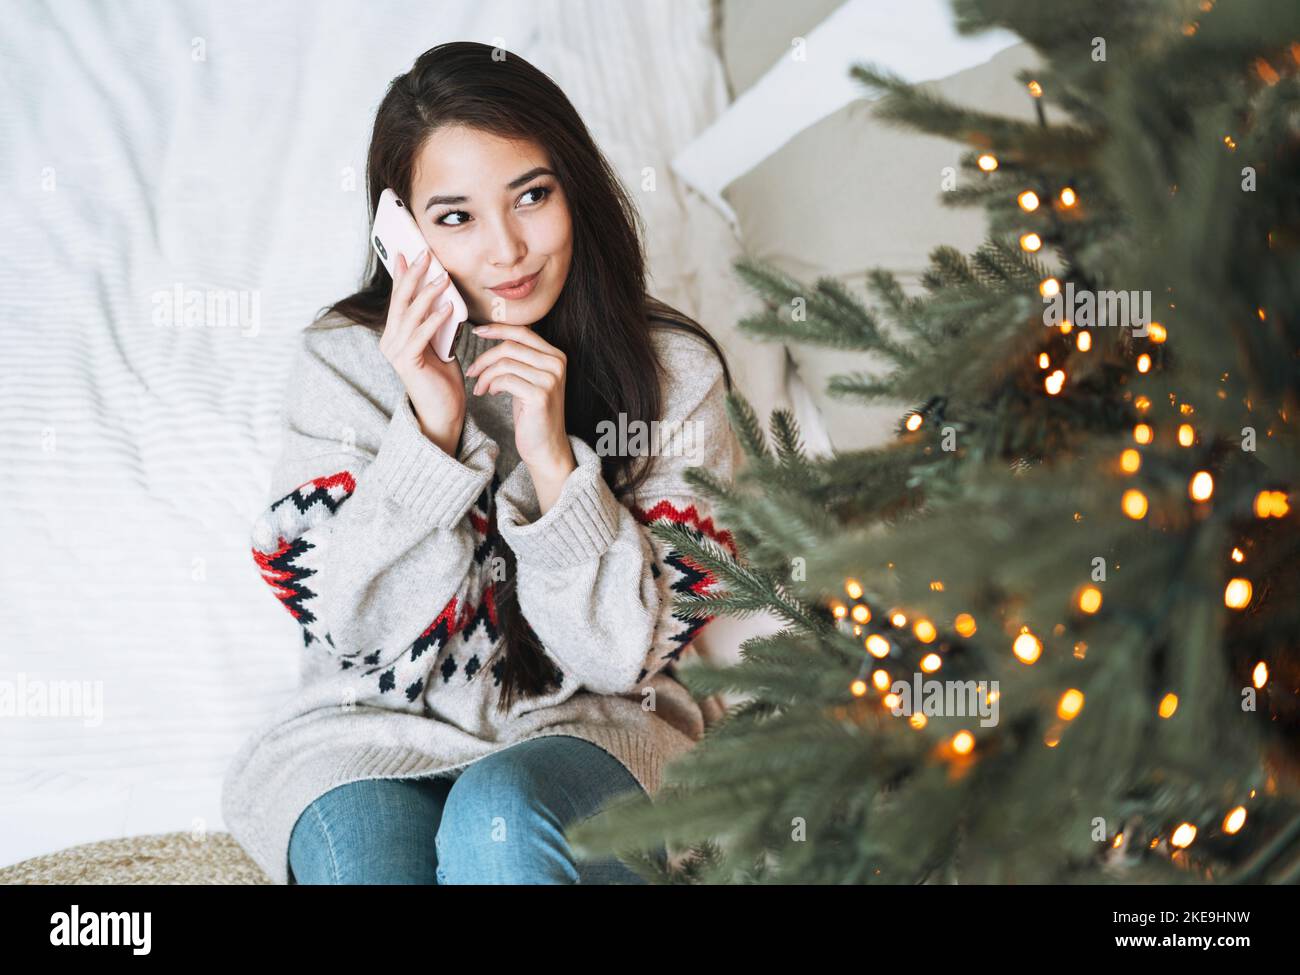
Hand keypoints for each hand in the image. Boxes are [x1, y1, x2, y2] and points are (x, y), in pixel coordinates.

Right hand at [379, 250, 465, 455]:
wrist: (444, 411)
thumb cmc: (443, 378)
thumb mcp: (440, 343)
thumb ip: (437, 322)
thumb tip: (445, 297)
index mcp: (396, 334)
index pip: (399, 298)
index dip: (402, 274)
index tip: (407, 252)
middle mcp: (390, 341)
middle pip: (401, 301)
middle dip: (413, 275)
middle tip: (426, 254)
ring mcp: (396, 352)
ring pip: (410, 315)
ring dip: (427, 293)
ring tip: (443, 277)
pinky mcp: (407, 364)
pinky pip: (420, 335)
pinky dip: (434, 319)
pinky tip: (448, 307)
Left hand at [464, 323, 575, 507]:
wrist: (546, 446)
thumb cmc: (533, 413)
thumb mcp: (528, 379)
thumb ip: (520, 357)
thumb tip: (493, 333)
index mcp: (555, 356)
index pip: (523, 332)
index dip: (498, 328)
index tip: (477, 332)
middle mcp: (556, 364)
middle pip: (510, 346)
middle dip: (484, 357)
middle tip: (472, 371)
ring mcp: (550, 379)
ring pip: (505, 363)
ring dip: (485, 375)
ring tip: (479, 387)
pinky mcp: (540, 395)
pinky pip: (505, 380)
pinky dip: (491, 385)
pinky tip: (489, 393)